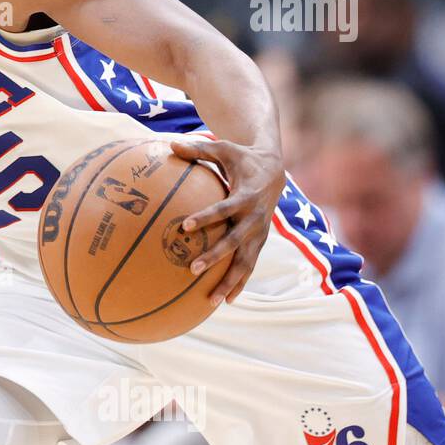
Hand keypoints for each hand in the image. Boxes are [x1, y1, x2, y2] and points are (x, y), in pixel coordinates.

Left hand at [170, 138, 283, 305]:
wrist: (275, 170)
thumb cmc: (242, 158)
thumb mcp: (223, 148)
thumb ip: (198, 149)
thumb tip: (170, 144)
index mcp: (246, 196)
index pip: (224, 209)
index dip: (206, 217)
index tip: (185, 226)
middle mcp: (255, 218)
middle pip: (235, 241)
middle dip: (215, 256)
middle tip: (192, 269)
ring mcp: (260, 233)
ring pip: (246, 262)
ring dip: (230, 281)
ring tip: (212, 301)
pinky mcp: (260, 242)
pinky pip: (250, 266)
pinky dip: (240, 283)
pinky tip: (226, 301)